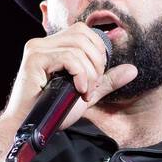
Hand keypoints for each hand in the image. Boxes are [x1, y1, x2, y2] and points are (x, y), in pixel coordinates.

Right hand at [1, 22, 137, 129]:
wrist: (28, 128)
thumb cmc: (51, 112)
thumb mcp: (85, 93)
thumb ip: (106, 81)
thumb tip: (132, 70)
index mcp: (52, 46)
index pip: (83, 32)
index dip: (98, 51)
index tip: (96, 78)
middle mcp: (42, 43)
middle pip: (83, 35)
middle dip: (97, 61)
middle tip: (92, 85)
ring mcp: (37, 50)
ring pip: (78, 47)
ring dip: (90, 72)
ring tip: (84, 91)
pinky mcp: (34, 59)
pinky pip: (69, 57)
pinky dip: (80, 74)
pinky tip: (78, 90)